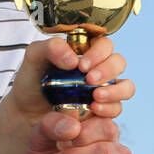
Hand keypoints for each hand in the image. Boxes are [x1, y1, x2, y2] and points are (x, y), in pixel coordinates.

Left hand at [6, 36, 133, 125]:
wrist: (27, 109)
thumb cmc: (33, 79)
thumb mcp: (34, 57)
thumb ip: (51, 48)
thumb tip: (73, 59)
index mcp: (86, 51)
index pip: (104, 44)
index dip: (99, 52)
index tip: (81, 65)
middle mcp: (98, 68)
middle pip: (119, 62)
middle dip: (108, 70)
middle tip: (89, 79)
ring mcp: (103, 89)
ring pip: (126, 86)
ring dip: (116, 90)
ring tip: (95, 96)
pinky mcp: (103, 110)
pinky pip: (117, 108)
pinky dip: (109, 108)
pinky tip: (93, 109)